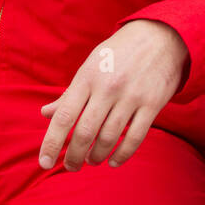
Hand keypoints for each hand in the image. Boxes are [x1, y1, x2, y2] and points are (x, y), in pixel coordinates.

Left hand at [38, 20, 188, 171]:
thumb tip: (45, 113)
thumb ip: (70, 94)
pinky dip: (122, 154)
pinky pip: (135, 137)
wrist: (159, 38)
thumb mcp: (90, 66)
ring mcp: (130, 96)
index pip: (64, 115)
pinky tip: (114, 161)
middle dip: (74, 156)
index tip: (44, 163)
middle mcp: (107, 87)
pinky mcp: (152, 104)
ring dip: (97, 156)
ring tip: (91, 161)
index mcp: (87, 77)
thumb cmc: (118, 54)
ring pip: (109, 137)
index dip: (52, 142)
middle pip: (85, 132)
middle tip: (71, 167)